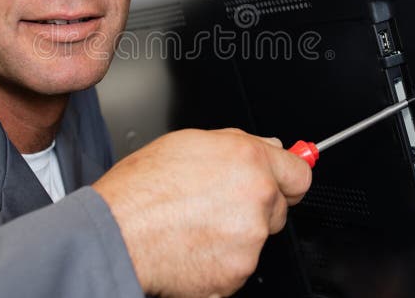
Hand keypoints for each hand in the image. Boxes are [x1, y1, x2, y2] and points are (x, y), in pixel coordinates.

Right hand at [92, 128, 311, 296]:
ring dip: (236, 234)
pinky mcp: (237, 273)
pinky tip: (192, 245)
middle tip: (216, 204)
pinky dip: (221, 260)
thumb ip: (238, 143)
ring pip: (257, 237)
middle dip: (255, 206)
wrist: (116, 233)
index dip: (287, 178)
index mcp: (249, 160)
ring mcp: (250, 239)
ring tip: (194, 223)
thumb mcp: (187, 142)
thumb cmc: (142, 188)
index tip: (283, 183)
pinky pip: (238, 265)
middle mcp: (257, 198)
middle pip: (279, 207)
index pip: (299, 174)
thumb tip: (269, 148)